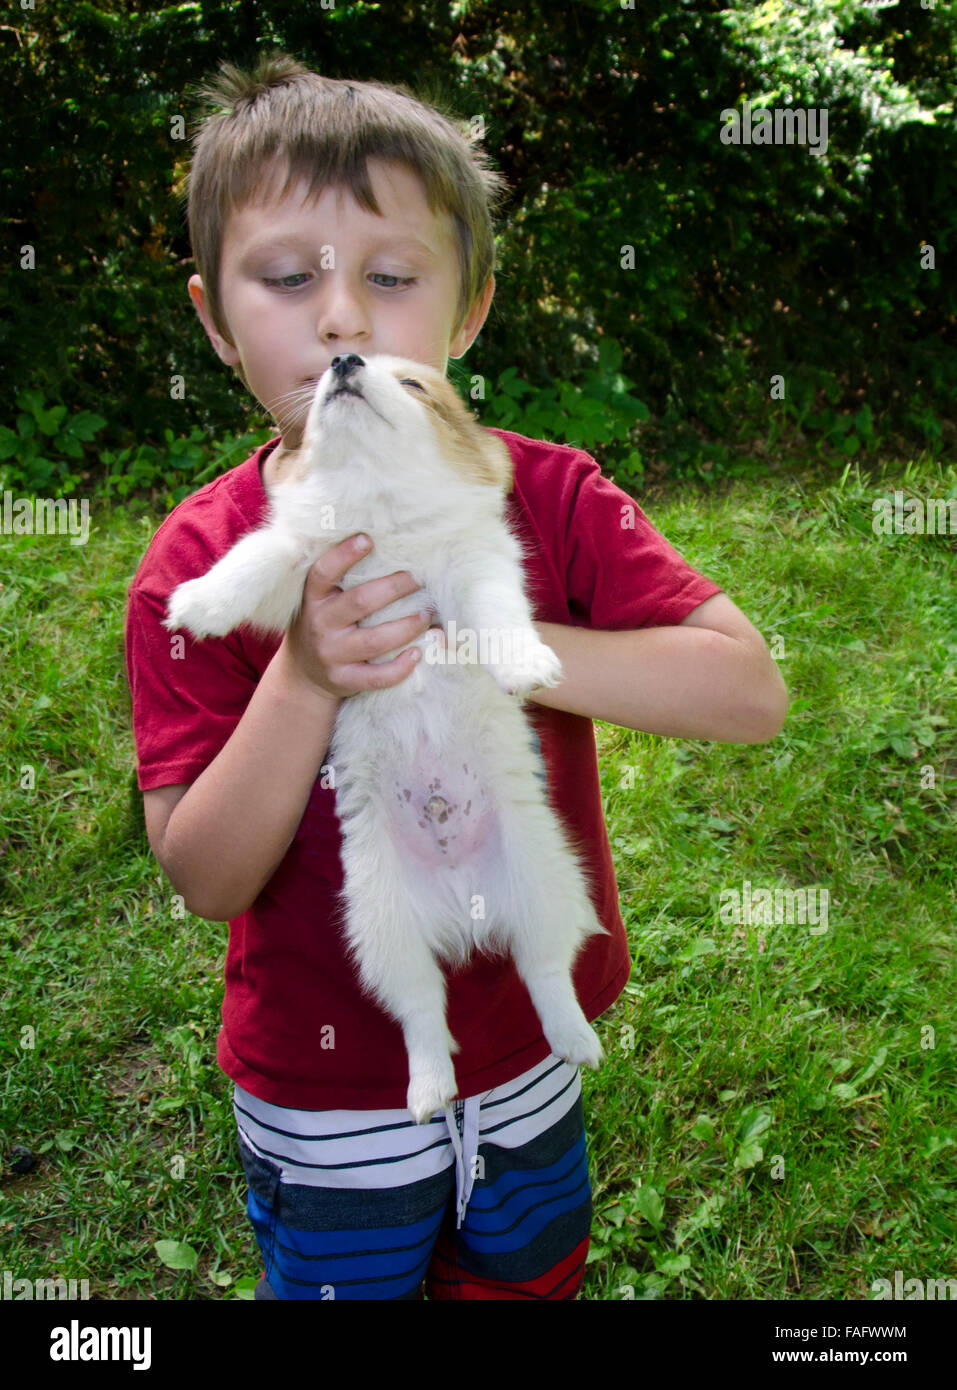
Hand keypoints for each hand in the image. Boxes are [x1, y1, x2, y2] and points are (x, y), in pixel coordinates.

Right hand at [277, 534, 433, 700]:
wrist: (303, 676)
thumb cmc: (324, 626)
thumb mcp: (320, 601)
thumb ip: (342, 581)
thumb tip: (388, 550)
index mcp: (313, 599)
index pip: (324, 573)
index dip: (344, 555)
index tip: (368, 539)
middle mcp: (320, 625)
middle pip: (360, 602)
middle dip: (395, 588)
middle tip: (419, 579)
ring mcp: (332, 655)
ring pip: (375, 640)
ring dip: (407, 627)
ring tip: (427, 615)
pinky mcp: (344, 680)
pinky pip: (376, 676)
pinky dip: (400, 667)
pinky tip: (418, 652)